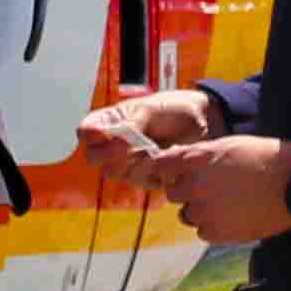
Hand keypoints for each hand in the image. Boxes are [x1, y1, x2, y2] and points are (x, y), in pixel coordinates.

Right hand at [73, 87, 217, 168]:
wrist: (205, 123)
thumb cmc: (175, 109)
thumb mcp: (151, 109)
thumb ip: (129, 123)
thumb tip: (110, 138)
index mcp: (109, 122)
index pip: (86, 132)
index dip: (90, 135)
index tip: (102, 134)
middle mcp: (113, 144)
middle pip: (94, 158)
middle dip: (110, 154)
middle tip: (129, 147)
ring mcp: (128, 163)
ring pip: (115, 172)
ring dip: (133, 162)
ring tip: (154, 149)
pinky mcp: (145, 177)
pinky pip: (138, 181)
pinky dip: (150, 171)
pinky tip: (164, 158)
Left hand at [140, 133, 290, 245]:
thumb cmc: (265, 160)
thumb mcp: (228, 145)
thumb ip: (197, 155)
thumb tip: (173, 160)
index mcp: (198, 160)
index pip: (161, 165)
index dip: (165, 170)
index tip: (173, 174)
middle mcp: (197, 185)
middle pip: (174, 194)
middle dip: (186, 191)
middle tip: (210, 189)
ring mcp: (207, 211)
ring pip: (187, 215)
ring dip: (199, 211)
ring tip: (227, 204)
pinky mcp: (219, 232)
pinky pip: (203, 232)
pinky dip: (213, 227)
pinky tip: (232, 216)